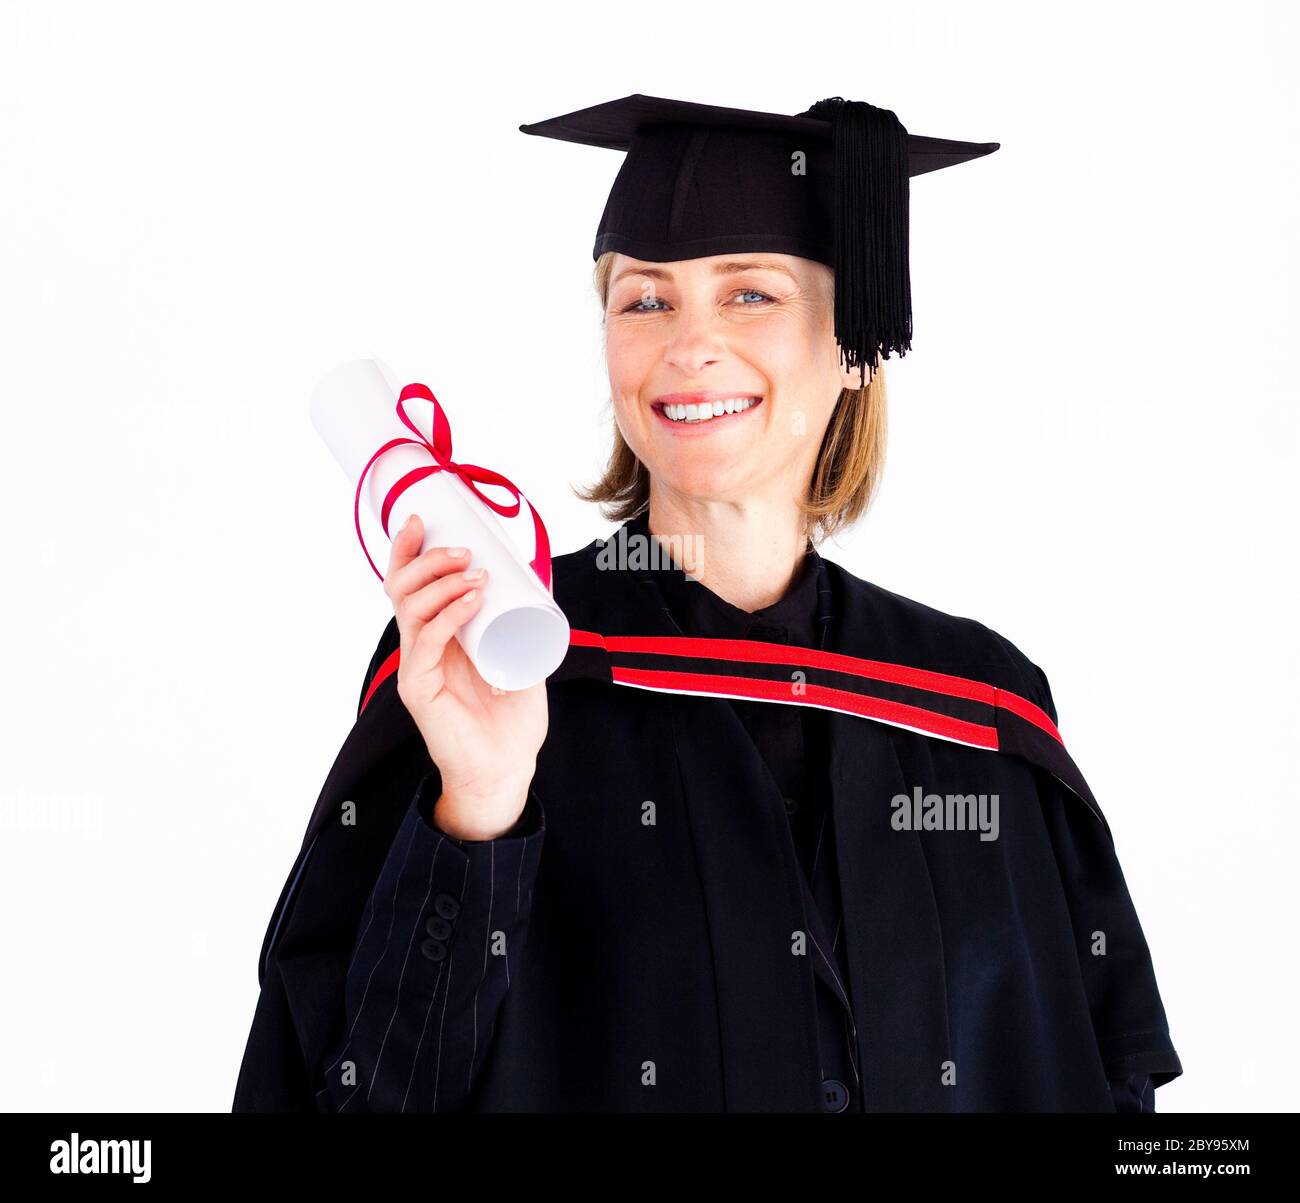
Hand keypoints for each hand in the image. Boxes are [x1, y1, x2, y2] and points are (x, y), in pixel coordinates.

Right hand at [385, 513, 548, 839]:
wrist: (507, 768)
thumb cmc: (511, 717)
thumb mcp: (521, 656)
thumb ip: (521, 625)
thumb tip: (538, 580)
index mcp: (436, 635)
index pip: (410, 584)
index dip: (409, 550)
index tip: (421, 519)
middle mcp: (419, 646)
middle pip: (401, 589)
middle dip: (428, 559)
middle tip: (464, 551)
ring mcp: (416, 667)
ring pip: (409, 609)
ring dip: (440, 582)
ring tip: (475, 573)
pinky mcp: (419, 689)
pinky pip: (426, 642)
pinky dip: (447, 615)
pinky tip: (470, 600)